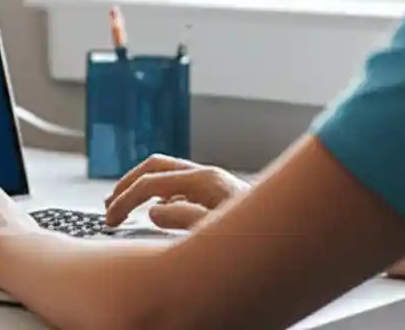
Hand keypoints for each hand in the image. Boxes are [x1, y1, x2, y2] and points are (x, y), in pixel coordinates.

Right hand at [104, 154, 249, 228]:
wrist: (295, 237)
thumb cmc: (262, 238)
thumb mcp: (220, 231)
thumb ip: (184, 219)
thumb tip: (153, 211)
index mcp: (204, 179)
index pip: (150, 181)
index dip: (125, 199)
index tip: (110, 219)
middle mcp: (207, 176)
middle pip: (155, 167)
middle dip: (128, 184)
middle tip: (109, 205)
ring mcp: (212, 184)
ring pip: (166, 175)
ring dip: (142, 188)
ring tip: (124, 204)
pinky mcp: (216, 195)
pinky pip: (179, 188)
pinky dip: (159, 196)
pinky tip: (156, 211)